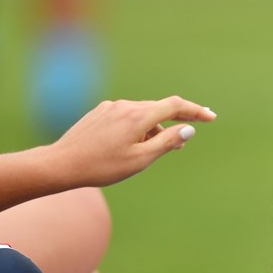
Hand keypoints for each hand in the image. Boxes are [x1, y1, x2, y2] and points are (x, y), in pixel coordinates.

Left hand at [47, 96, 215, 186]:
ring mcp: (111, 107)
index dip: (196, 111)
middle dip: (175, 122)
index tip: (211, 117)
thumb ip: (167, 142)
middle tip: (186, 139)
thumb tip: (188, 129)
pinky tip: (132, 144)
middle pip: (160, 108)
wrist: (61, 164)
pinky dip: (138, 127)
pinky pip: (127, 116)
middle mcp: (126, 106)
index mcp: (138, 116)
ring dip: (155, 128)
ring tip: (156, 149)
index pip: (176, 106)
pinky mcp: (100, 112)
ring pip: (142, 113)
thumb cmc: (102, 166)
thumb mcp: (141, 160)